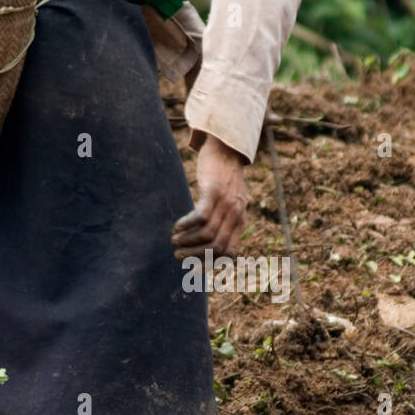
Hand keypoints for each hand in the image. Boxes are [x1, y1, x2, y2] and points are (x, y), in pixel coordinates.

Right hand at [172, 134, 247, 259]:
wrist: (228, 148)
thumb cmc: (224, 177)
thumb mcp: (231, 200)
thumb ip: (226, 219)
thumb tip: (211, 241)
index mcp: (240, 220)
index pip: (229, 253)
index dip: (210, 264)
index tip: (193, 267)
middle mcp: (236, 214)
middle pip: (216, 247)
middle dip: (195, 256)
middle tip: (178, 255)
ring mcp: (226, 202)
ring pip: (207, 234)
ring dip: (188, 242)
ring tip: (174, 240)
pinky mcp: (213, 190)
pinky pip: (200, 216)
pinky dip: (187, 225)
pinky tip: (177, 226)